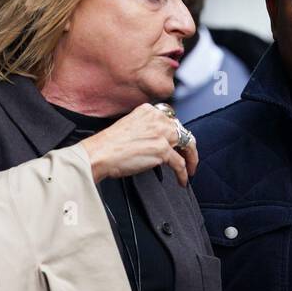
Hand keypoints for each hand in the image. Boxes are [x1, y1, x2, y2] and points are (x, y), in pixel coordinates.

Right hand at [80, 103, 197, 185]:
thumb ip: (146, 128)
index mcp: (149, 111)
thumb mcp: (130, 125)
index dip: (177, 134)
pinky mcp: (162, 150)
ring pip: (187, 145)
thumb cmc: (109, 144)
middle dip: (187, 147)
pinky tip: (182, 180)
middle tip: (188, 158)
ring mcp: (161, 134)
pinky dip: (183, 174)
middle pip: (182, 132)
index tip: (178, 144)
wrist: (100, 153)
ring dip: (191, 159)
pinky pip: (180, 164)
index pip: (171, 120)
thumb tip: (158, 140)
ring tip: (189, 169)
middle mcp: (157, 119)